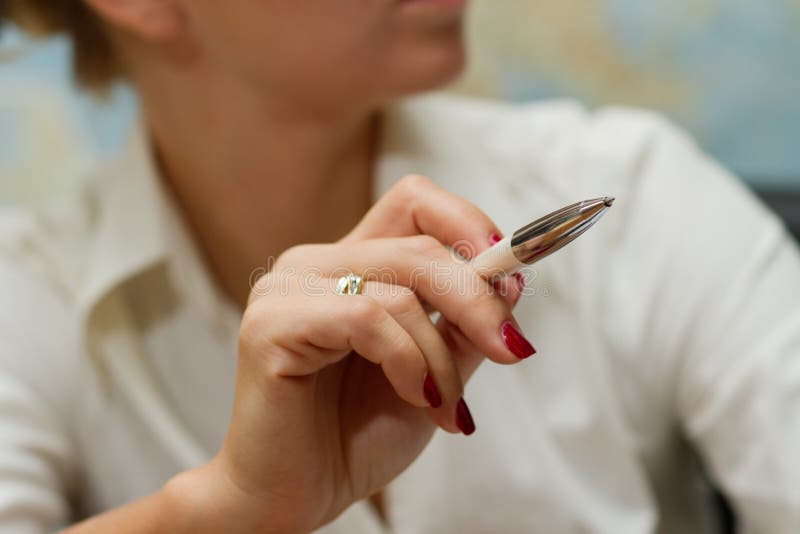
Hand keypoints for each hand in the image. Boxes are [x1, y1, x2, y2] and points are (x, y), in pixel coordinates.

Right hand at [178, 175, 531, 532]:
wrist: (295, 497)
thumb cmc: (355, 436)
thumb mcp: (433, 372)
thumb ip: (462, 325)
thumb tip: (509, 280)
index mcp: (351, 265)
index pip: (415, 203)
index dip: (469, 223)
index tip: (513, 272)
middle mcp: (315, 265)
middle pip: (419, 243)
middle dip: (478, 296)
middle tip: (512, 348)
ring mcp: (287, 289)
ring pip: (400, 288)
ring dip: (440, 356)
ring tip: (444, 407)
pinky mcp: (272, 324)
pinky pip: (368, 318)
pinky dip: (407, 361)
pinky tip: (413, 396)